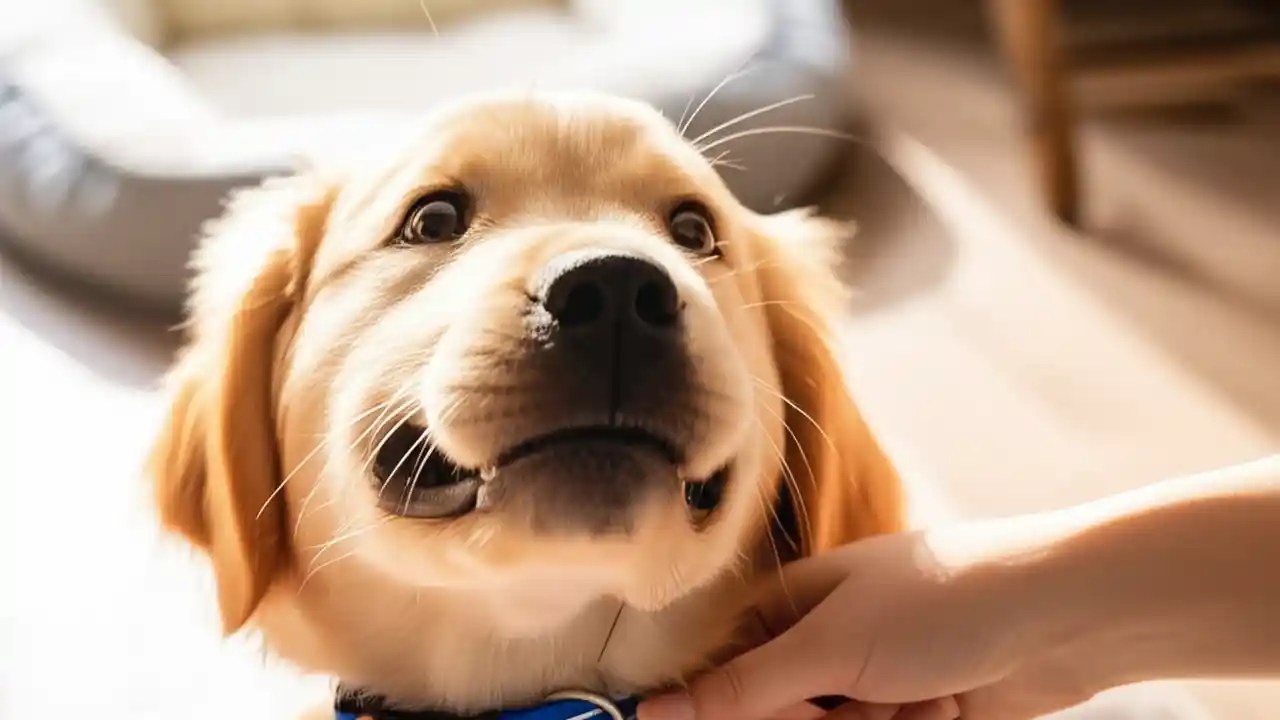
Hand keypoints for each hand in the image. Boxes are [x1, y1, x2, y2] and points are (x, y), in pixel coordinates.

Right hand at [638, 521, 1096, 719]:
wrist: (1063, 615)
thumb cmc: (943, 602)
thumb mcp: (831, 648)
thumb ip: (740, 688)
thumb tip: (648, 710)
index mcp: (787, 607)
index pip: (723, 681)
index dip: (743, 712)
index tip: (797, 712)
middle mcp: (822, 644)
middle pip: (779, 719)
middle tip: (870, 701)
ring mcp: (869, 680)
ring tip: (927, 695)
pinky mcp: (913, 713)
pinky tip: (951, 706)